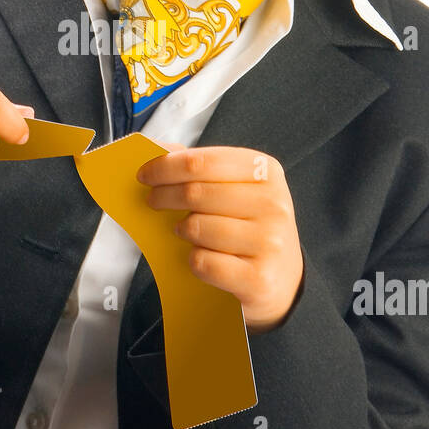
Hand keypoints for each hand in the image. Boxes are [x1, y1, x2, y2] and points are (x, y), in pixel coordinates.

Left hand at [135, 144, 303, 331]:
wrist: (283, 278)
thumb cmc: (249, 225)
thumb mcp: (236, 187)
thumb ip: (201, 167)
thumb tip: (157, 151)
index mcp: (265, 171)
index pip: (202, 161)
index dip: (166, 166)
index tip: (145, 174)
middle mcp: (273, 203)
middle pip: (195, 193)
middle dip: (164, 196)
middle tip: (153, 201)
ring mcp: (269, 242)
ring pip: (197, 227)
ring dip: (182, 230)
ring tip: (184, 231)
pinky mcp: (259, 278)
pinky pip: (204, 262)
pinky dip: (194, 260)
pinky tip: (200, 257)